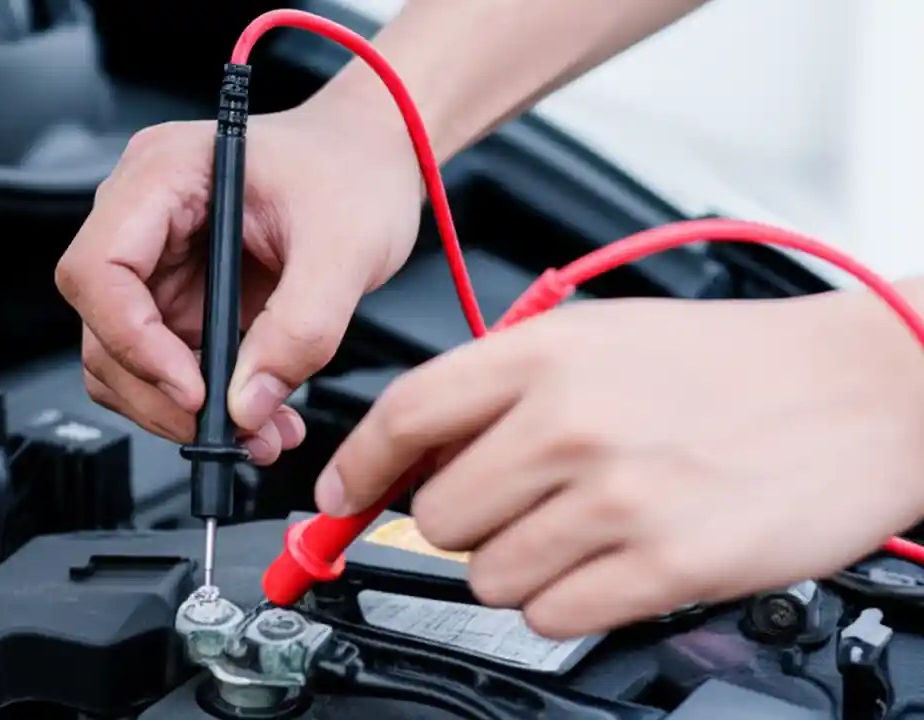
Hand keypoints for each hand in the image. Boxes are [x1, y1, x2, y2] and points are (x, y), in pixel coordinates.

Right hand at [55, 99, 420, 463]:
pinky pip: (168, 361)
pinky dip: (203, 400)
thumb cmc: (355, 168)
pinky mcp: (184, 293)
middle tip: (226, 429)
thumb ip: (299, 329)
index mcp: (165, 174)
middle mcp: (146, 214)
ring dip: (180, 407)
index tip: (192, 389)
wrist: (377, 158)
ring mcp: (160, 257)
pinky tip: (256, 412)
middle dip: (159, 391)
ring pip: (126, 356)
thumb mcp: (345, 249)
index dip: (133, 340)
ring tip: (255, 430)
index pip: (99, 270)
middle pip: (102, 324)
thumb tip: (248, 404)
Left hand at [315, 290, 923, 636]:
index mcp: (543, 355)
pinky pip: (550, 616)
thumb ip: (500, 386)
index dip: (355, 467)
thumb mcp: (598, 336)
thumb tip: (413, 448)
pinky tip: (607, 562)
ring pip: (486, 574)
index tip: (339, 497)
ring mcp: (616, 498)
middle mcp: (569, 423)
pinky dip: (563, 602)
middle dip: (459, 521)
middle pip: (436, 513)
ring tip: (577, 529)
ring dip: (514, 565)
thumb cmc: (728, 363)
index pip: (401, 416)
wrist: (858, 389)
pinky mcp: (664, 565)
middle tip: (510, 505)